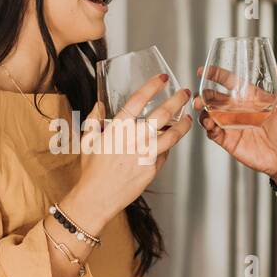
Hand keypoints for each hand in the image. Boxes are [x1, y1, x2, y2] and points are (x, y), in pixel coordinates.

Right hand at [64, 74, 193, 233]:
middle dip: (178, 100)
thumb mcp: (87, 141)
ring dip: (184, 124)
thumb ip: (93, 120)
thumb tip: (98, 105)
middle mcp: (134, 139)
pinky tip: (169, 142)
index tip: (162, 78)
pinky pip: (165, 153)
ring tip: (188, 118)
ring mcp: (146, 154)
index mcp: (117, 128)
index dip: (152, 86)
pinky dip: (169, 146)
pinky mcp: (152, 168)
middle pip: (163, 114)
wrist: (97, 198)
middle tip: (185, 93)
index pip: (138, 100)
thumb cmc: (91, 171)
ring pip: (172, 135)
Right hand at [194, 64, 276, 178]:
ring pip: (210, 114)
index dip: (216, 75)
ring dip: (203, 111)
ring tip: (201, 109)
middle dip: (203, 96)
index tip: (203, 71)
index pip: (230, 82)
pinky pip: (213, 133)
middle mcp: (238, 110)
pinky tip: (210, 125)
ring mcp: (232, 125)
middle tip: (198, 97)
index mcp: (250, 97)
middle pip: (214, 98)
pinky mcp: (229, 140)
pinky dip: (208, 128)